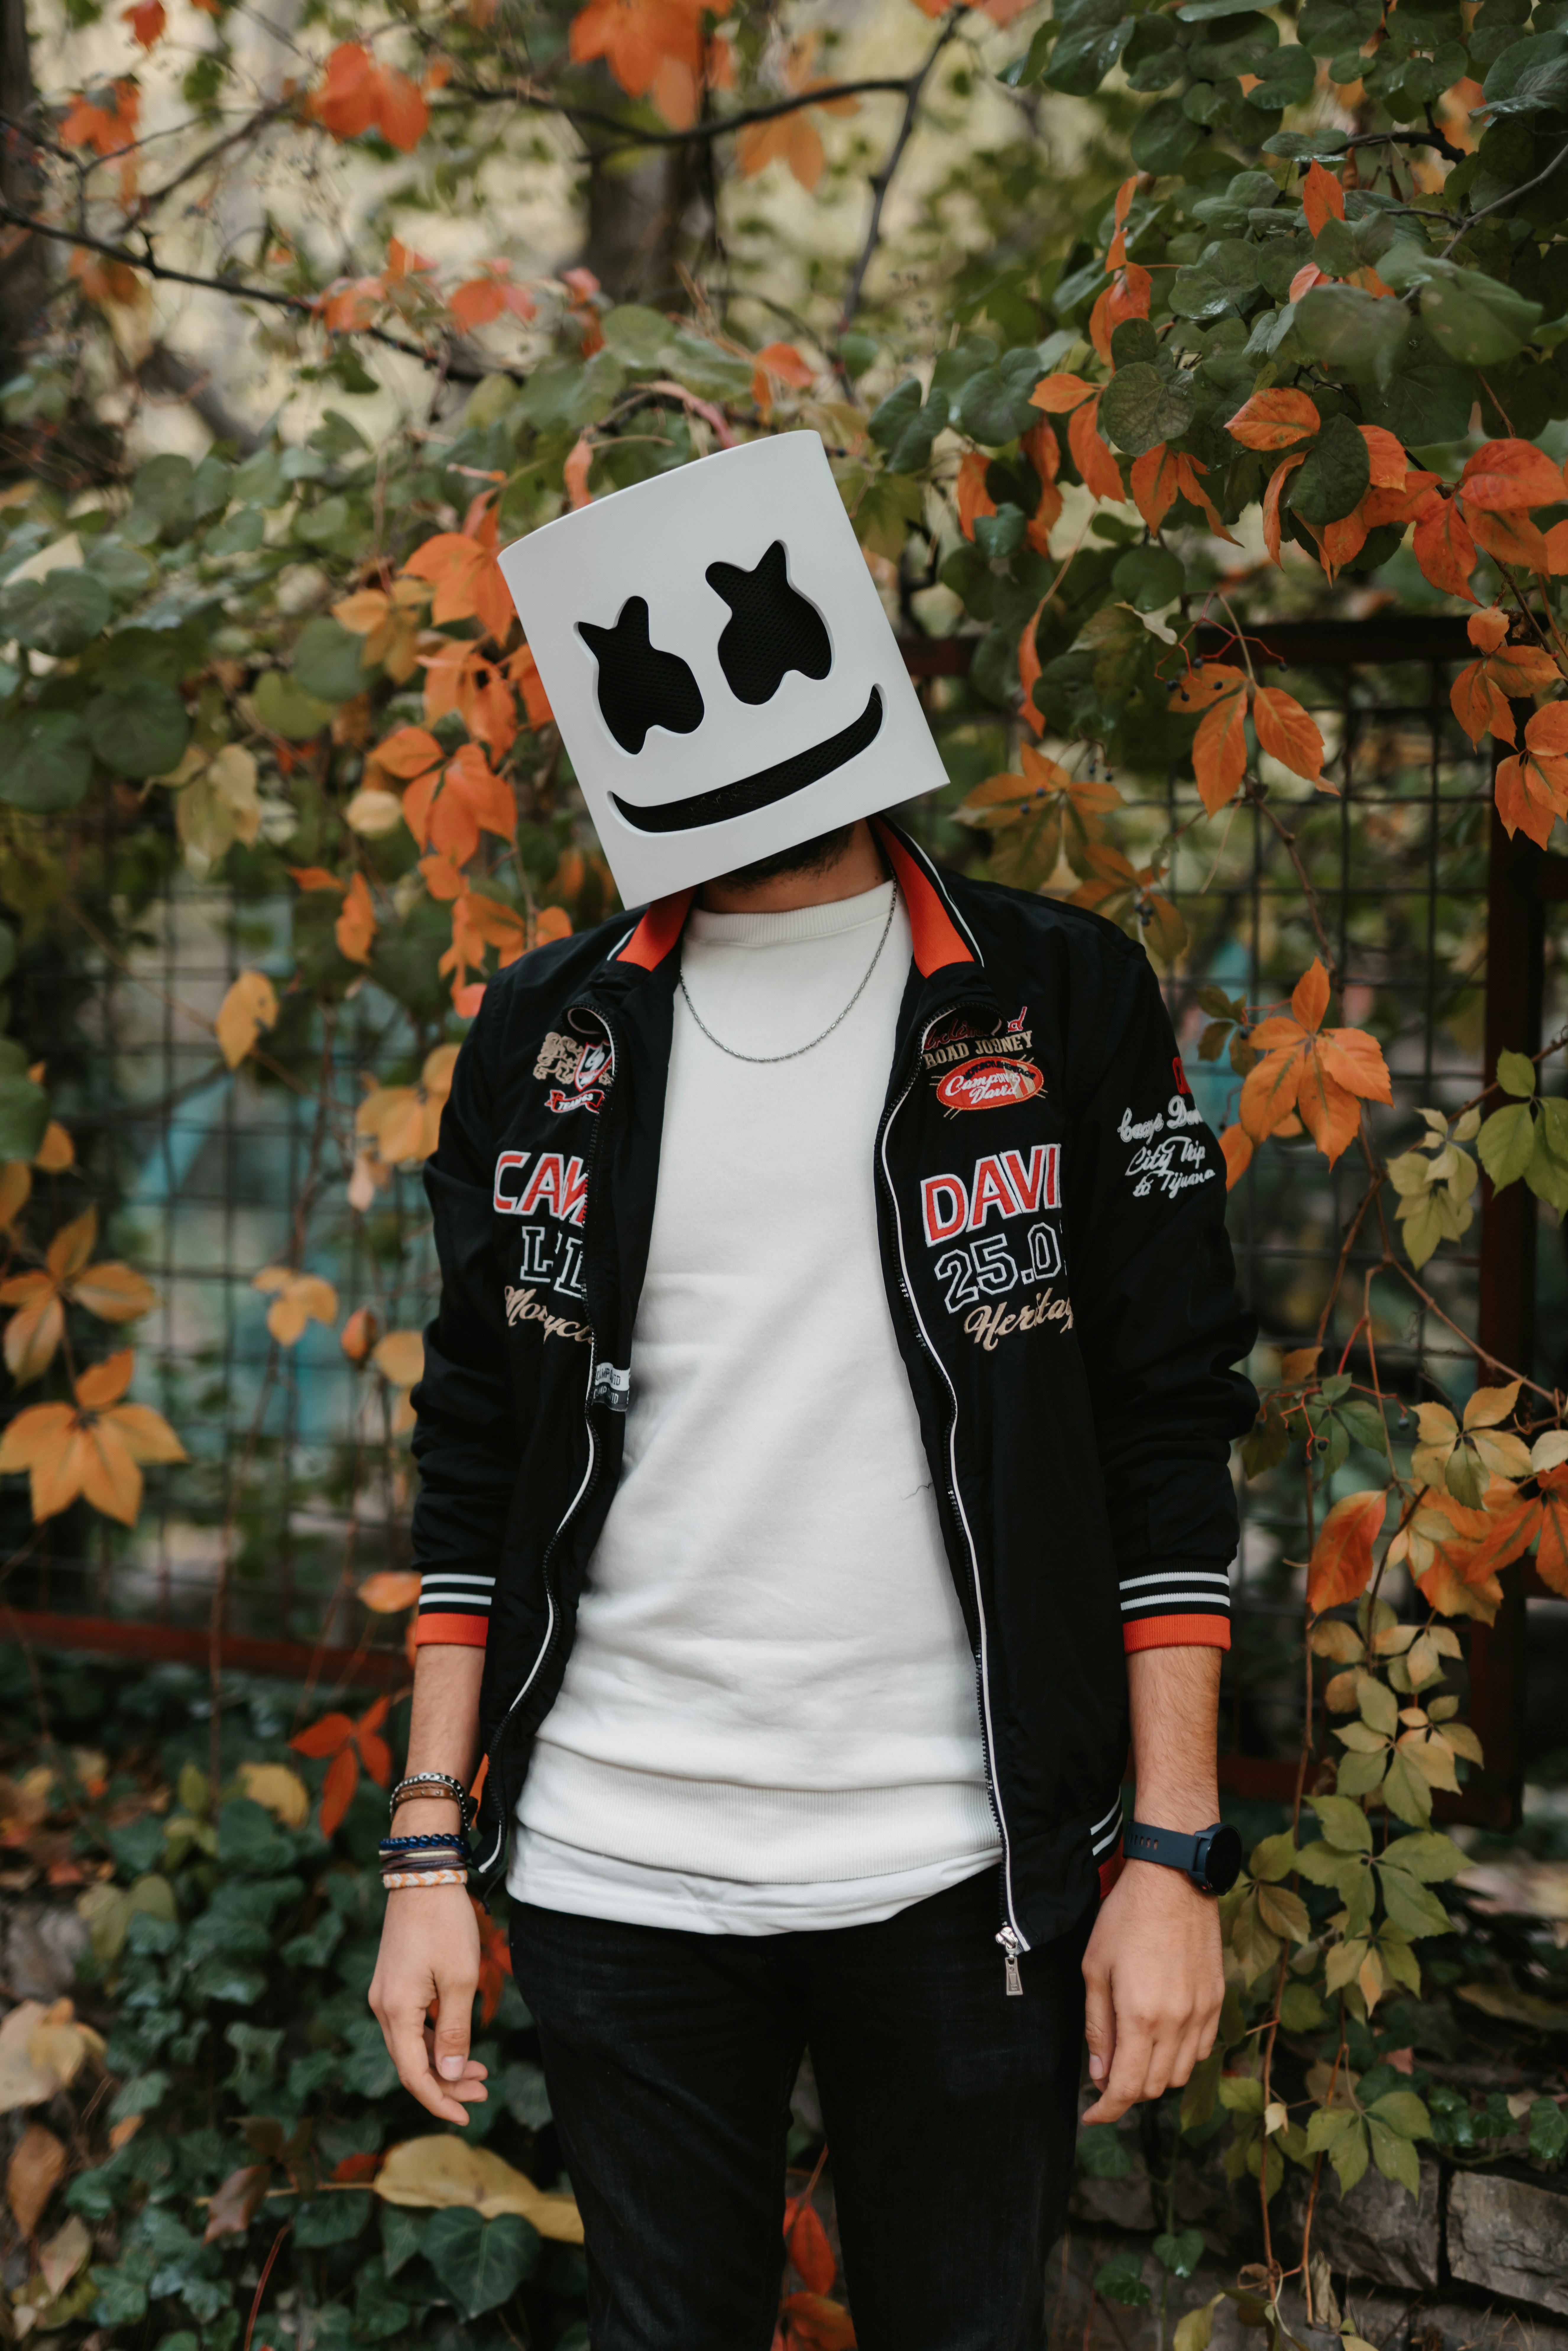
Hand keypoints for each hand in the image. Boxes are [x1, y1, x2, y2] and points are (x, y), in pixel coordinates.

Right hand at [369, 1876, 488, 2126]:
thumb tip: (449, 2073)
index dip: (438, 2100)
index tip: (466, 2117)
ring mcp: (386, 1993)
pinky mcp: (393, 1981)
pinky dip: (434, 2038)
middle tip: (482, 2092)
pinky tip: (458, 2041)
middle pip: (411, 2062)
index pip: (413, 2073)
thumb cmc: (445, 1924)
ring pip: (411, 2044)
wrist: (423, 1876)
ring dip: (442, 2061)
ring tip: (479, 2073)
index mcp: (396, 2011)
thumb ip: (454, 2029)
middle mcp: (382, 2007)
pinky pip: (411, 2023)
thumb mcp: (460, 1979)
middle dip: (446, 2083)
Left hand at [1080, 1859, 1221, 2122]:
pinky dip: (1181, 2056)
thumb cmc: (1126, 1919)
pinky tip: (1162, 2036)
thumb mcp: (1095, 1969)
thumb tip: (1099, 2073)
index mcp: (1142, 2017)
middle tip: (1107, 2073)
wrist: (1174, 1881)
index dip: (1107, 2110)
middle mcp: (1177, 2022)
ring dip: (1155, 2075)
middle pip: (1155, 2086)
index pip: (1127, 2088)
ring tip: (1133, 2053)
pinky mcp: (1216, 2001)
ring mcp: (1202, 2013)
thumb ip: (1098, 2026)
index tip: (1092, 2115)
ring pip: (1181, 2073)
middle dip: (1127, 2090)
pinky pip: (1201, 2050)